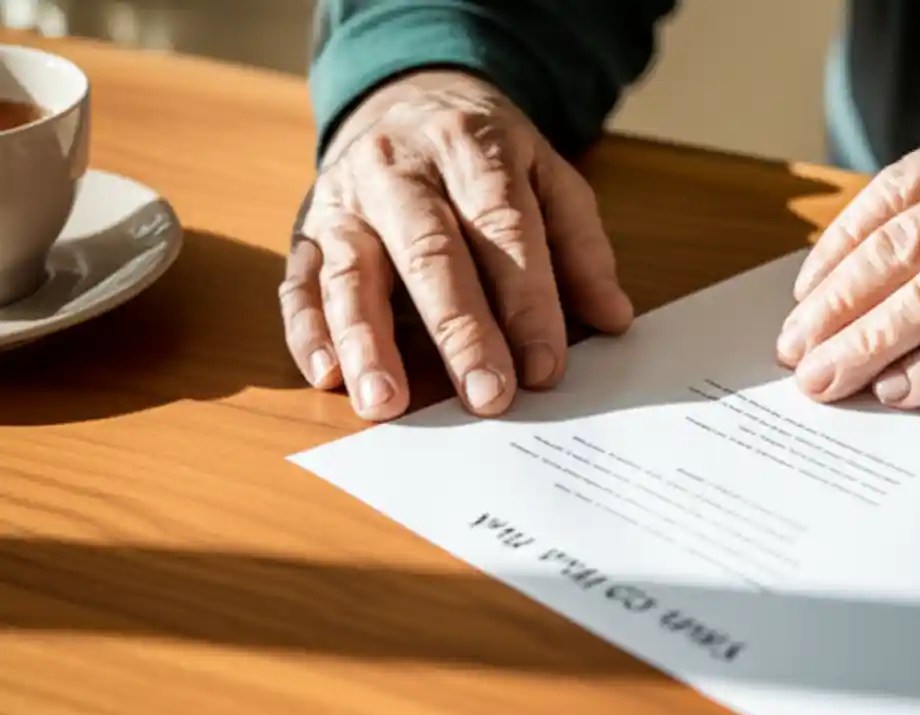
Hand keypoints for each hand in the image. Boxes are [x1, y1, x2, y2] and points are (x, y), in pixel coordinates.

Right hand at [280, 71, 632, 419]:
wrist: (405, 98)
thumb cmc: (484, 157)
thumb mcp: (547, 176)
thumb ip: (581, 246)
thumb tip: (612, 318)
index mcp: (470, 148)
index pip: (502, 228)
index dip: (526, 301)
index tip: (546, 366)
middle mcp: (399, 169)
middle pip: (429, 252)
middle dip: (459, 330)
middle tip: (487, 396)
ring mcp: (344, 201)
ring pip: (350, 271)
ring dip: (367, 341)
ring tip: (387, 403)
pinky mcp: (306, 232)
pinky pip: (298, 283)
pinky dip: (308, 332)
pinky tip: (328, 376)